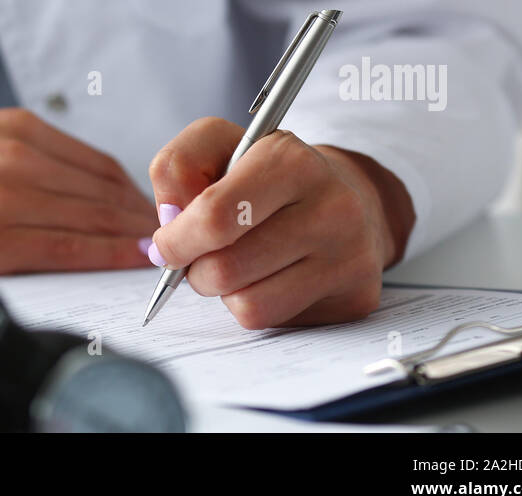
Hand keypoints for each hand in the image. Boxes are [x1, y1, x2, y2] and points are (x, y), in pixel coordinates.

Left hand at [147, 117, 414, 328]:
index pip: (214, 216)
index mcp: (291, 160)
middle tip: (200, 255)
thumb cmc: (264, 176)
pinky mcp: (354, 296)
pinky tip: (266, 279)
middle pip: (223, 269)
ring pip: (246, 304)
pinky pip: (271, 320)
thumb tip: (170, 221)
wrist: (342, 197)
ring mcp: (349, 255)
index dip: (176, 239)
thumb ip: (176, 168)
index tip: (166, 243)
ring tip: (238, 263)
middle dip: (195, 270)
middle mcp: (332, 206)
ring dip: (223, 291)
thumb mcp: (216, 149)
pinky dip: (253, 305)